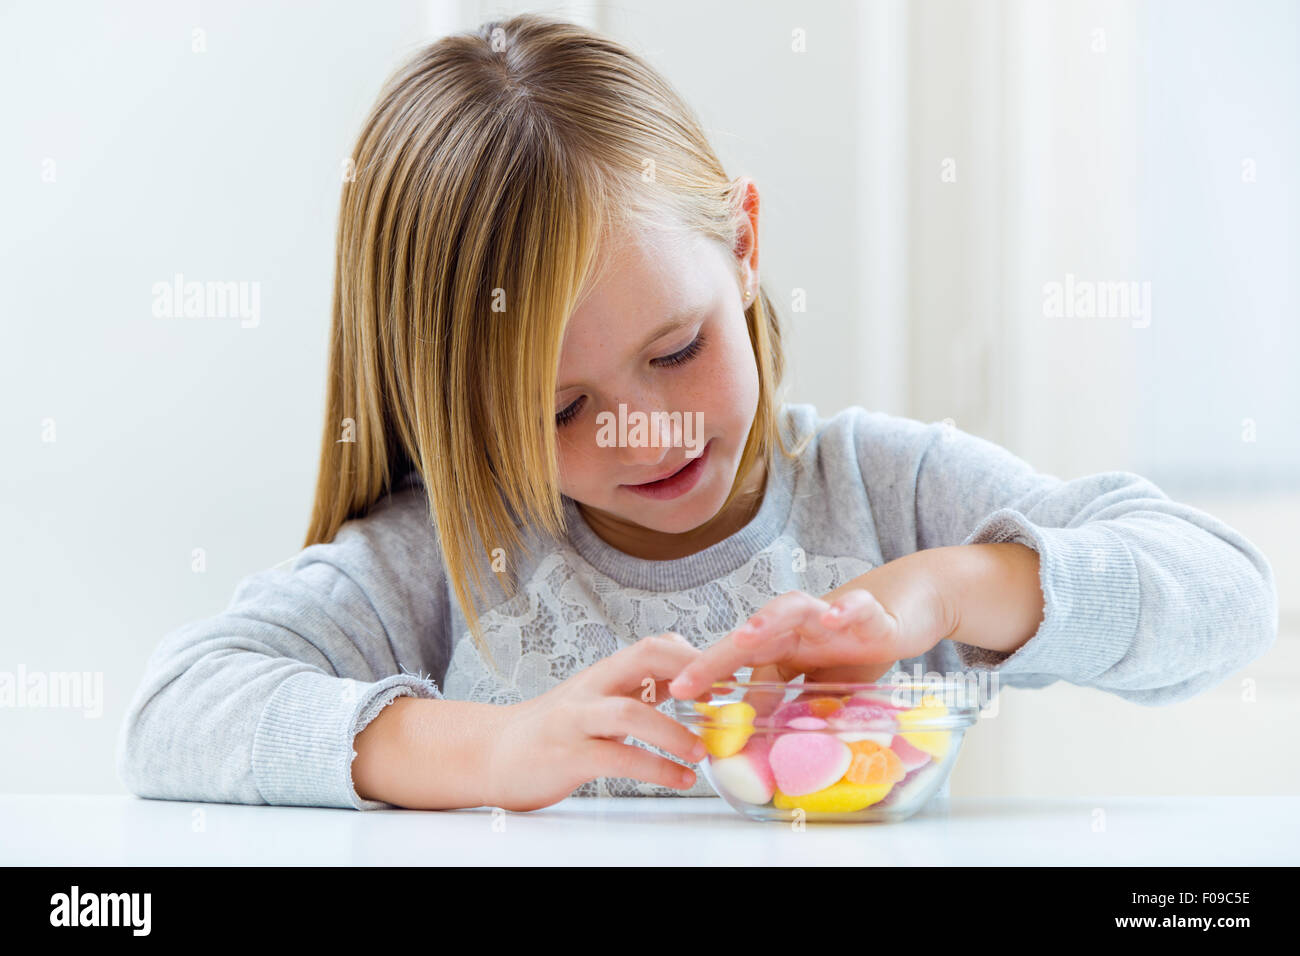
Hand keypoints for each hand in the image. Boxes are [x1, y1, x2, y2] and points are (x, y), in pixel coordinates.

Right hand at [485, 633, 708, 810]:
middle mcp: (592, 686)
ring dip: (674, 731)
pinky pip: (617, 759)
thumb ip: (641, 691)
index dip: (696, 656)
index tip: (730, 678)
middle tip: (724, 697)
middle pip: (644, 655)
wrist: (492, 753)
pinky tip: (680, 778)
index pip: (655, 645)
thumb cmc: (556, 730)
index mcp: (605, 673)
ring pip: (630, 711)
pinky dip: (655, 769)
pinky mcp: (567, 755)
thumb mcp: (600, 702)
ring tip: (702, 750)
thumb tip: (696, 686)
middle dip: (691, 670)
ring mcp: (576, 719)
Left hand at [668, 554, 954, 700]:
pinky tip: (833, 619)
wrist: (902, 609)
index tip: (673, 695)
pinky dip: (844, 610)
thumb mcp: (816, 682)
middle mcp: (796, 627)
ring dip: (765, 621)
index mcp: (781, 645)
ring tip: (744, 638)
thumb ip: (787, 699)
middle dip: (716, 657)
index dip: (704, 676)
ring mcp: (829, 616)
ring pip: (790, 609)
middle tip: (686, 680)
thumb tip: (754, 728)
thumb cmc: (852, 646)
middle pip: (749, 636)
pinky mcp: (868, 613)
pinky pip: (855, 608)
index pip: (734, 661)